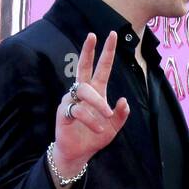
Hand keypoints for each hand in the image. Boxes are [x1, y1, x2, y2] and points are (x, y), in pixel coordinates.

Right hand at [53, 31, 129, 173]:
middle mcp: (83, 92)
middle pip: (84, 66)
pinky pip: (78, 110)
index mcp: (96, 91)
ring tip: (107, 116)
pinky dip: (91, 120)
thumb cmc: (95, 137)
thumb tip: (124, 101)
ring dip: (99, 103)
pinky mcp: (64, 111)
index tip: (111, 35)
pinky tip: (99, 129)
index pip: (102, 68)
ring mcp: (72, 100)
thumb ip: (120, 115)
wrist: (79, 153)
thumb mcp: (114, 127)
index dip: (107, 53)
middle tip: (93, 35)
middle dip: (89, 50)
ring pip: (85, 91)